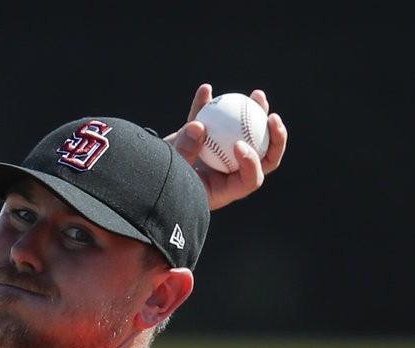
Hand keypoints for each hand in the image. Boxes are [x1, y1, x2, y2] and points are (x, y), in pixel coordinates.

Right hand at [166, 83, 287, 210]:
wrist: (141, 180)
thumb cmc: (158, 186)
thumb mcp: (170, 174)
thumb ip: (185, 152)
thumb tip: (200, 125)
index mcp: (226, 189)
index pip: (250, 179)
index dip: (252, 163)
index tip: (238, 146)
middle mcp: (229, 173)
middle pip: (262, 157)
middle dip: (274, 138)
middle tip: (271, 118)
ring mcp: (220, 156)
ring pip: (246, 135)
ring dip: (255, 115)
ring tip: (256, 95)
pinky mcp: (205, 140)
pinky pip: (212, 121)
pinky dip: (210, 106)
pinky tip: (206, 89)